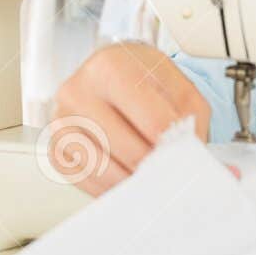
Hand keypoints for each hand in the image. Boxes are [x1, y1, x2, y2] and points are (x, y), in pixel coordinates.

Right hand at [48, 42, 211, 195]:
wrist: (112, 73)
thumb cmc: (144, 79)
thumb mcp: (178, 86)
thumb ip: (191, 119)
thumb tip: (198, 160)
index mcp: (109, 68)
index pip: (154, 122)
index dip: (177, 146)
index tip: (188, 155)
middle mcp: (77, 92)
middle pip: (131, 152)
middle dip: (159, 167)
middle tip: (174, 170)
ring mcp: (61, 123)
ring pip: (109, 172)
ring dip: (137, 181)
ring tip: (153, 174)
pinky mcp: (56, 150)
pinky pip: (90, 183)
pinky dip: (114, 187)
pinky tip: (128, 175)